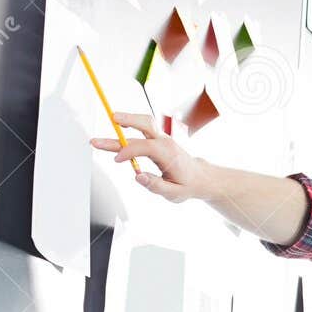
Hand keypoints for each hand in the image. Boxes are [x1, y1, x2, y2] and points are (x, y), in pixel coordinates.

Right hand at [89, 113, 207, 202]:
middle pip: (147, 124)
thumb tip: (139, 177)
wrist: (200, 177)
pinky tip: (120, 125)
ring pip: (145, 122)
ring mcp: (162, 139)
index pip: (146, 147)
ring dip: (128, 119)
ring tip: (112, 119)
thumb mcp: (174, 193)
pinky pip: (144, 127)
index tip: (117, 159)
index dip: (129, 151)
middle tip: (112, 119)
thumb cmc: (187, 184)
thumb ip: (156, 186)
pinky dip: (132, 123)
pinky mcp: (158, 139)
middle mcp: (165, 143)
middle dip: (129, 120)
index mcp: (169, 155)